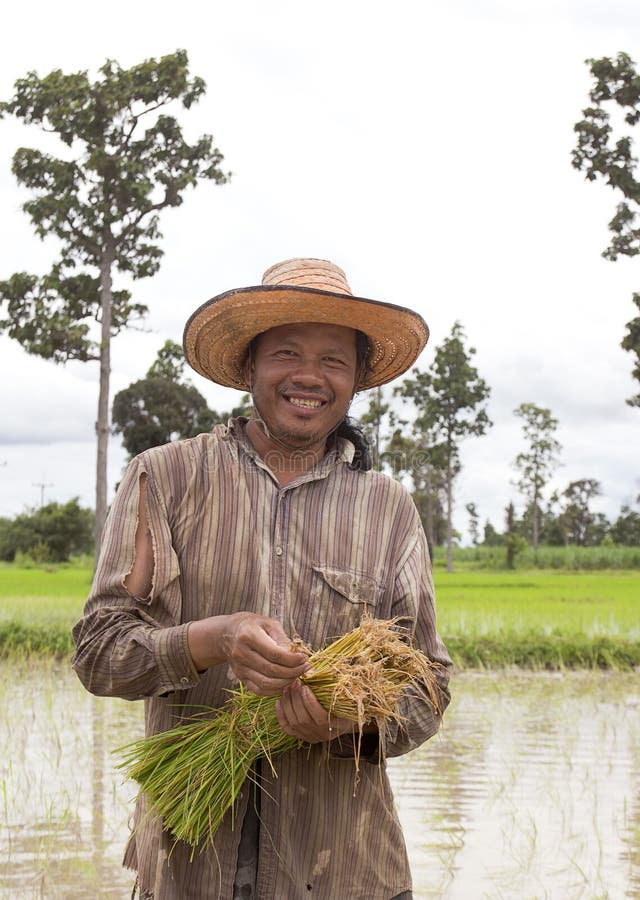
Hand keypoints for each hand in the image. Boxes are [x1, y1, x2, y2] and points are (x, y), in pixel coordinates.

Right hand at [188, 612, 309, 695]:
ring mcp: (239, 668)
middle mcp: (241, 653)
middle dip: (293, 671)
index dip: (292, 659)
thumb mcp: (269, 623)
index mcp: (248, 636)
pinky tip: (286, 682)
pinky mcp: (240, 678)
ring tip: (298, 675)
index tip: (305, 658)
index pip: (274, 654)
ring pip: (266, 683)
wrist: (228, 633)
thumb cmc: (253, 625)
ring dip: (286, 682)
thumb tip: (296, 655)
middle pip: (271, 670)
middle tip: (306, 667)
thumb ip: (282, 638)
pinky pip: (259, 690)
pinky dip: (275, 690)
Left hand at [275, 680, 353, 742]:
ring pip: (294, 723)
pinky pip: (287, 729)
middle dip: (296, 699)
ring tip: (287, 688)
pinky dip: (281, 715)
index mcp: (338, 725)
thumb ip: (328, 684)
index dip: (310, 702)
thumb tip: (308, 673)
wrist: (344, 719)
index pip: (320, 717)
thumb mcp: (342, 693)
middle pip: (304, 719)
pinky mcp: (302, 737)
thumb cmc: (345, 701)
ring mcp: (312, 737)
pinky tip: (279, 701)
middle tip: (293, 683)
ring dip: (288, 704)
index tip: (305, 686)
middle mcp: (323, 734)